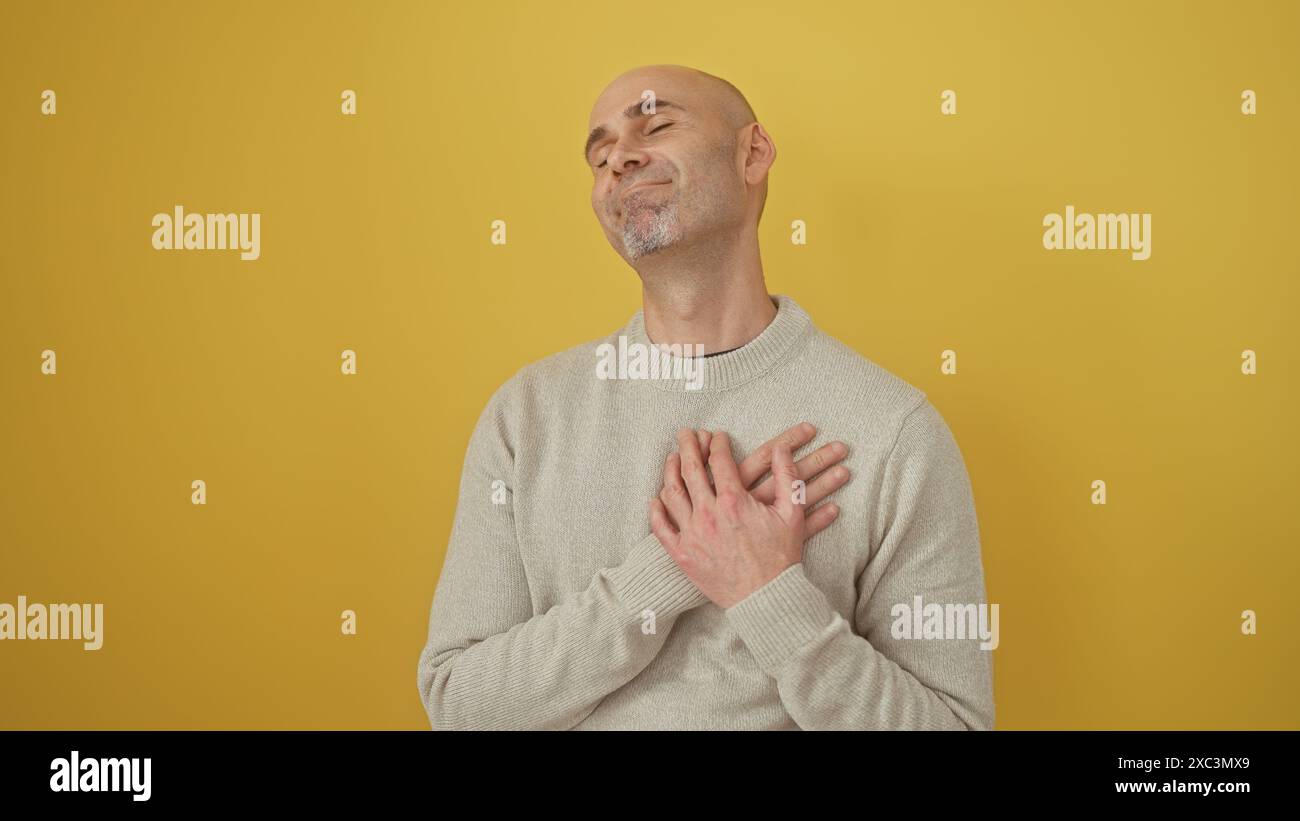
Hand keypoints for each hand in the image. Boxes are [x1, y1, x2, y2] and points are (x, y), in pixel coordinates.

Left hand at [649, 427, 848, 607]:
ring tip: (671, 459)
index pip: (719, 460)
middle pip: (690, 469)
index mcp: (733, 501)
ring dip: (669, 471)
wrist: (766, 598)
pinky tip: (657, 498)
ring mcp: (692, 534)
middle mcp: (708, 513)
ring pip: (672, 493)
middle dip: (687, 446)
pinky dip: (656, 510)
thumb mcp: (792, 513)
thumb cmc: (780, 557)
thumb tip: (781, 449)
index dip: (716, 443)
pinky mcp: (682, 555)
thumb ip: (787, 477)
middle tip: (686, 433)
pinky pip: (661, 528)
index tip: (716, 436)